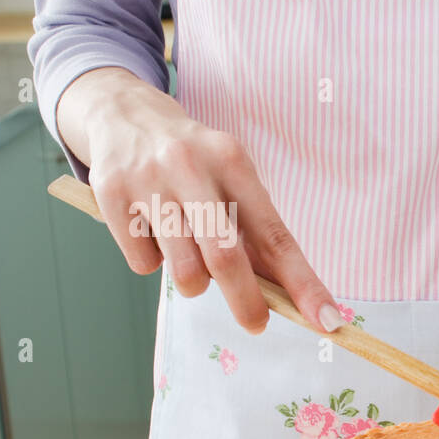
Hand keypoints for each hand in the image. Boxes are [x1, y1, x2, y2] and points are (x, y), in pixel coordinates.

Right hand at [57, 67, 340, 333]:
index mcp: (233, 162)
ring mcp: (147, 180)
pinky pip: (143, 263)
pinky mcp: (109, 195)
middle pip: (226, 257)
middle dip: (247, 301)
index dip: (303, 284)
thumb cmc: (195, 164)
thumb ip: (255, 233)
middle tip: (257, 323)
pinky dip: (153, 263)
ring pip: (183, 270)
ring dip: (194, 284)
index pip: (276, 236)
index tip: (328, 321)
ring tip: (189, 258)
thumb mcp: (232, 180)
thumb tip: (289, 297)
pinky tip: (151, 231)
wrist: (125, 115)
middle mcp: (191, 166)